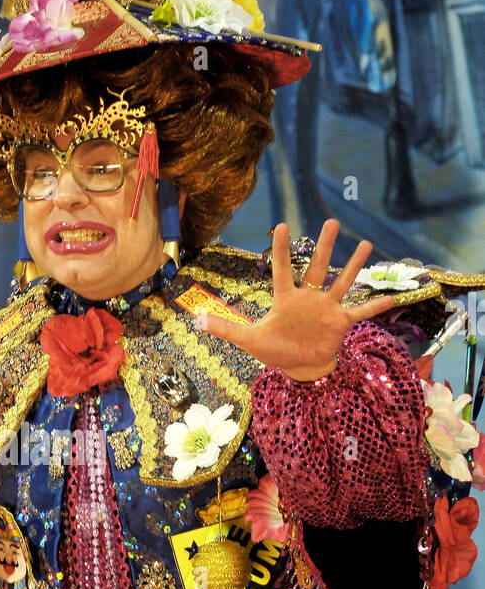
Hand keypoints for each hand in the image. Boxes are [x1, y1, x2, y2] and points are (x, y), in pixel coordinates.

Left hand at [197, 220, 398, 380]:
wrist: (299, 367)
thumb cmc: (274, 350)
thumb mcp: (248, 340)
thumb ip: (225, 328)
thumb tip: (196, 320)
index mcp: (286, 299)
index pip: (283, 269)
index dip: (283, 249)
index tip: (285, 224)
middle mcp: (309, 298)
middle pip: (318, 267)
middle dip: (325, 245)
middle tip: (332, 221)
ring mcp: (327, 309)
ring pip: (342, 281)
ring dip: (354, 264)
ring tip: (366, 243)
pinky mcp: (341, 323)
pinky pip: (361, 312)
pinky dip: (375, 306)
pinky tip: (393, 297)